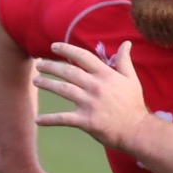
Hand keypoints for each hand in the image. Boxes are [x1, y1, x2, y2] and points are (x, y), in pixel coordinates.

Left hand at [33, 41, 156, 150]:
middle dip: (51, 66)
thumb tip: (126, 43)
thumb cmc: (132, 103)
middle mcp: (96, 86)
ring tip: (36, 80)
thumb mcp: (131, 79)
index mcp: (106, 75)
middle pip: (68, 72)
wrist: (136, 129)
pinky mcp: (85, 120)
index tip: (53, 46)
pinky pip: (63, 119)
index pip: (83, 57)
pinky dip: (49, 120)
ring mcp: (89, 103)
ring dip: (47, 84)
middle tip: (39, 64)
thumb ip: (124, 61)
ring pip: (63, 89)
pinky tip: (37, 120)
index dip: (67, 50)